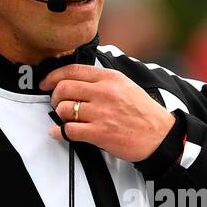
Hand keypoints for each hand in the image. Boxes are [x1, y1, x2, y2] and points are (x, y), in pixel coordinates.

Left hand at [41, 64, 174, 161]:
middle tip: (57, 104)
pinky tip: (59, 133)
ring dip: (60, 116)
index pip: (73, 70)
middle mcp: (104, 92)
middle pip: (64, 89)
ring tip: (66, 119)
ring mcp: (101, 113)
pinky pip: (69, 130)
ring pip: (65, 110)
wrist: (160, 136)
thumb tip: (77, 81)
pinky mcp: (100, 133)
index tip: (46, 83)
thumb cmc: (144, 113)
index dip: (53, 76)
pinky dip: (59, 132)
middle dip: (55, 97)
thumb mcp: (126, 86)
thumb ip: (103, 81)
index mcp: (110, 78)